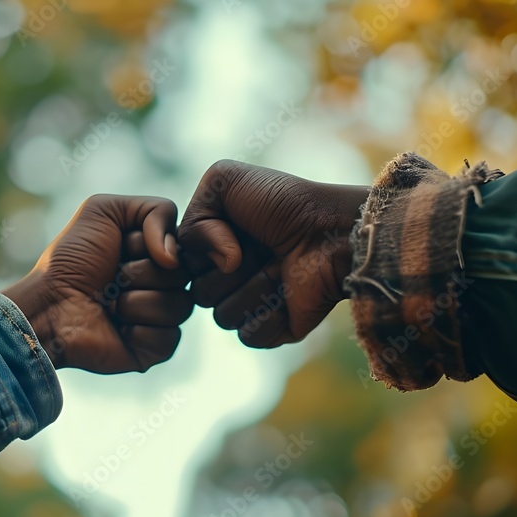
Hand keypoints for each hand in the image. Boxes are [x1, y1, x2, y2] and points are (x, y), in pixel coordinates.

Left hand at [2, 195, 192, 373]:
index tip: (122, 247)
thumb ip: (153, 209)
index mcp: (157, 254)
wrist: (48, 304)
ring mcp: (160, 318)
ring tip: (111, 304)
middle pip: (184, 276)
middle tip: (112, 278)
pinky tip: (118, 327)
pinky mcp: (153, 349)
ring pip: (180, 306)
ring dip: (136, 302)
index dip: (151, 245)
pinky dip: (140, 330)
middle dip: (140, 272)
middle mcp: (163, 286)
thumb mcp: (104, 210)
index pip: (183, 246)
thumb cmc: (70, 259)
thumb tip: (176, 256)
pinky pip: (170, 337)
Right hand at [178, 160, 368, 347]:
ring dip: (254, 288)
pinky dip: (268, 313)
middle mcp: (229, 277)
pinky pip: (248, 335)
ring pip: (222, 316)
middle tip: (263, 249)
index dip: (205, 249)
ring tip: (280, 267)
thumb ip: (191, 216)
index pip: (183, 265)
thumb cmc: (284, 202)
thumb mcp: (224, 181)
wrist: (333, 229)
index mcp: (214, 247)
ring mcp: (250, 304)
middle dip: (231, 270)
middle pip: (198, 294)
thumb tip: (216, 264)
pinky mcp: (272, 329)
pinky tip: (289, 292)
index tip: (235, 230)